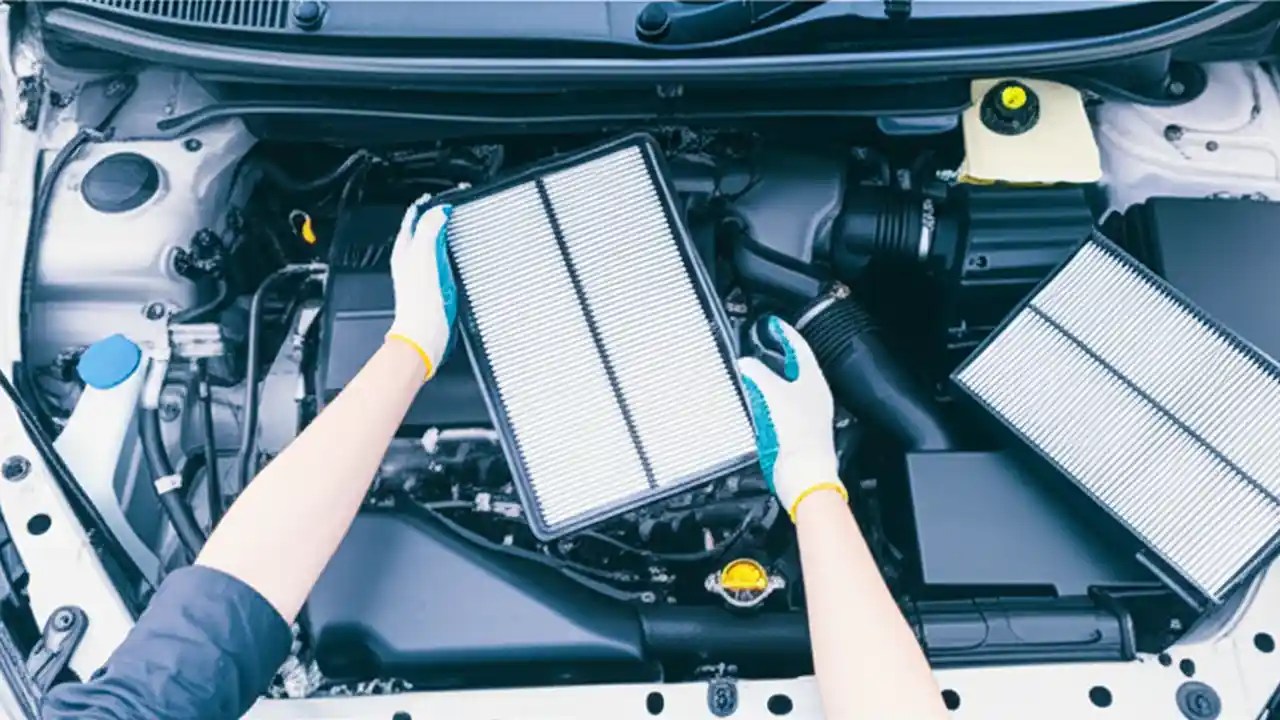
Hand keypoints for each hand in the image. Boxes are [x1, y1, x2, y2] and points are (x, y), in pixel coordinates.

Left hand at [386, 195, 455, 380]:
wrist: (424, 336)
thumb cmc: (421, 303)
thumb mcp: (425, 258)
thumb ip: (429, 230)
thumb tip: (438, 211)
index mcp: (405, 249)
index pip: (414, 216)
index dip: (429, 203)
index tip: (448, 197)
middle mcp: (409, 259)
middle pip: (421, 228)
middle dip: (436, 215)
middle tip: (454, 207)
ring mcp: (420, 272)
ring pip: (430, 243)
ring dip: (442, 232)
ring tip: (456, 223)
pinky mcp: (432, 285)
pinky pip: (439, 259)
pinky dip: (447, 251)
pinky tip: (456, 254)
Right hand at [737, 316, 845, 521]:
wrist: (803, 477)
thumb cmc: (797, 436)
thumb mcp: (772, 394)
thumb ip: (757, 374)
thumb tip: (745, 364)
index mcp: (814, 382)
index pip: (800, 349)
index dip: (786, 334)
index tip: (773, 324)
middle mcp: (814, 396)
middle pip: (793, 369)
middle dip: (775, 357)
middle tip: (759, 345)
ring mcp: (805, 415)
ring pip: (784, 389)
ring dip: (767, 380)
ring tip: (749, 372)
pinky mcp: (794, 432)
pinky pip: (777, 408)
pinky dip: (764, 402)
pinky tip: (751, 403)